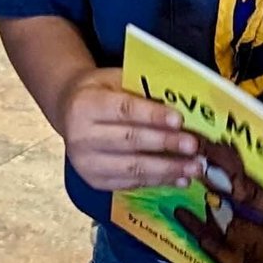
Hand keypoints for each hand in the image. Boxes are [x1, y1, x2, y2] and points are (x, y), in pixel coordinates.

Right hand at [58, 68, 201, 192]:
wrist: (68, 111)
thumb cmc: (100, 91)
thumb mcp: (115, 78)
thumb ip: (142, 89)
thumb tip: (183, 101)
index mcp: (85, 106)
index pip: (124, 111)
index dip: (153, 116)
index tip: (180, 120)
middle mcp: (81, 137)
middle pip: (130, 141)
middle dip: (166, 144)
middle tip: (194, 146)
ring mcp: (86, 163)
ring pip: (131, 168)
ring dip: (167, 169)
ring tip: (193, 167)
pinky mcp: (94, 181)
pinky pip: (130, 183)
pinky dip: (157, 182)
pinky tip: (179, 179)